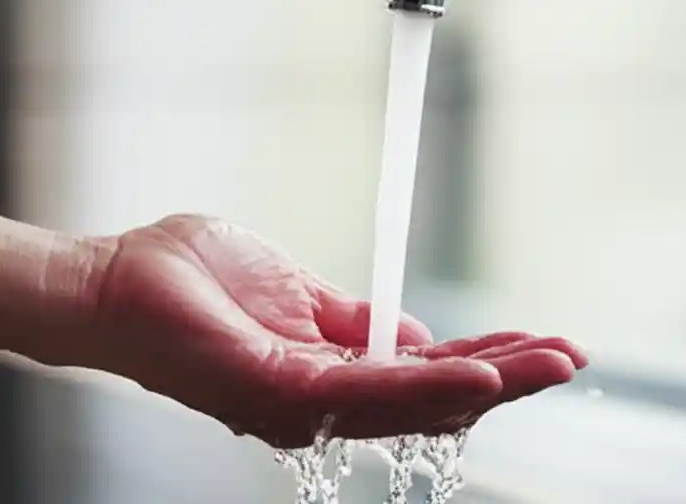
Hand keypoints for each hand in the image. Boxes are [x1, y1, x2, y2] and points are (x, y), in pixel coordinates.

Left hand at [73, 215, 587, 448]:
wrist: (114, 281)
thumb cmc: (190, 282)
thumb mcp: (297, 291)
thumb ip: (354, 318)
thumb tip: (413, 331)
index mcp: (328, 375)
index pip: (424, 376)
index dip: (488, 359)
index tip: (541, 341)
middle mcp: (322, 404)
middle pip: (434, 398)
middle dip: (509, 376)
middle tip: (571, 356)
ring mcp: (302, 405)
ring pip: (417, 402)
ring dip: (493, 380)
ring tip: (552, 362)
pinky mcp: (280, 393)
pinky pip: (371, 393)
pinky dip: (433, 384)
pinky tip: (485, 371)